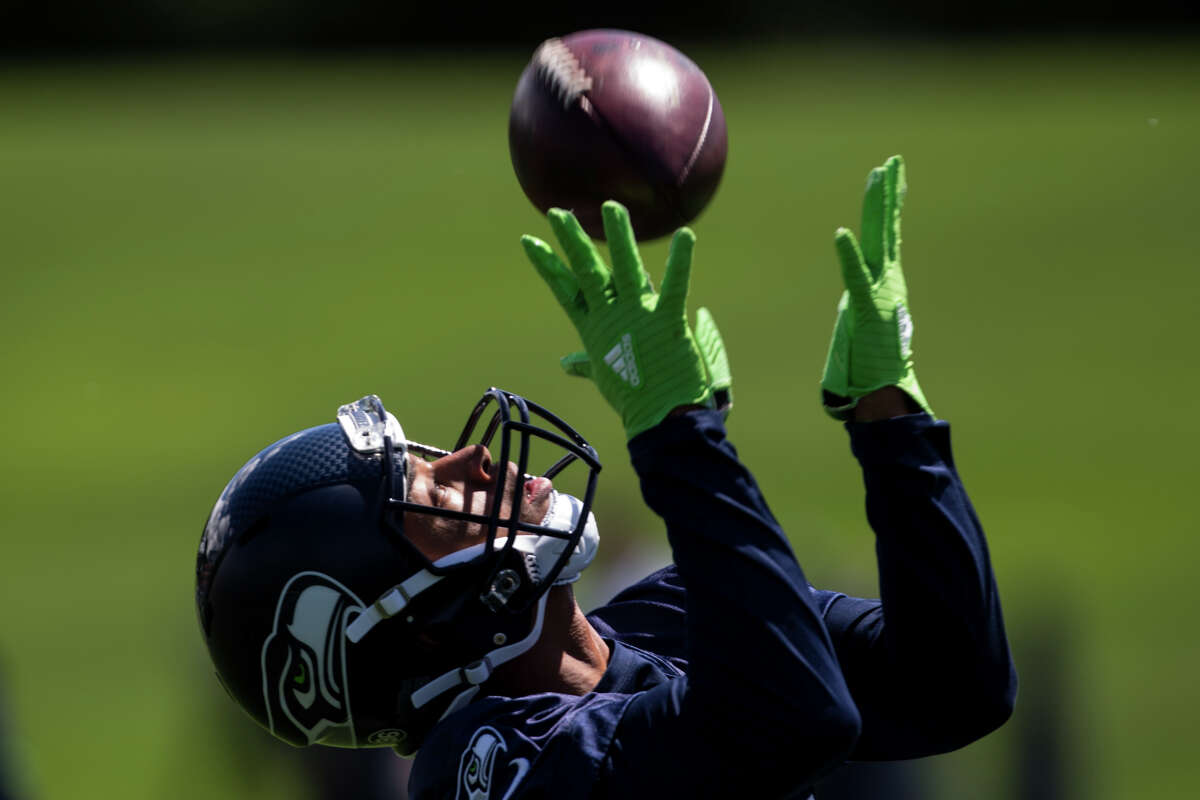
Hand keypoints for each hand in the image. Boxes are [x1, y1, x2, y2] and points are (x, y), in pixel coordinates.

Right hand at [522, 201, 731, 439]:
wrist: (663, 421)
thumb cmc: (635, 399)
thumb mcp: (605, 376)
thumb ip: (585, 363)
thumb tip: (566, 363)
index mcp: (595, 330)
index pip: (566, 290)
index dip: (548, 265)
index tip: (529, 240)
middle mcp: (612, 319)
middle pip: (588, 273)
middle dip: (573, 242)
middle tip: (559, 212)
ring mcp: (639, 318)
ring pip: (625, 269)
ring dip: (619, 238)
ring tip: (612, 209)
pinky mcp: (668, 322)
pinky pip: (676, 285)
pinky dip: (681, 262)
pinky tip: (684, 237)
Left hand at [821, 155, 932, 419]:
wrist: (882, 385)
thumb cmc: (871, 357)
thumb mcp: (864, 318)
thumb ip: (861, 298)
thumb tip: (857, 289)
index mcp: (884, 279)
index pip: (886, 233)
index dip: (888, 203)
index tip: (890, 175)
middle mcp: (886, 278)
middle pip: (886, 227)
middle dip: (888, 193)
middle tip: (892, 162)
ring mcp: (878, 290)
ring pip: (877, 240)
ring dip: (876, 208)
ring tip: (878, 177)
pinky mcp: (864, 307)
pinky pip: (853, 277)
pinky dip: (847, 256)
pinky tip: (839, 234)